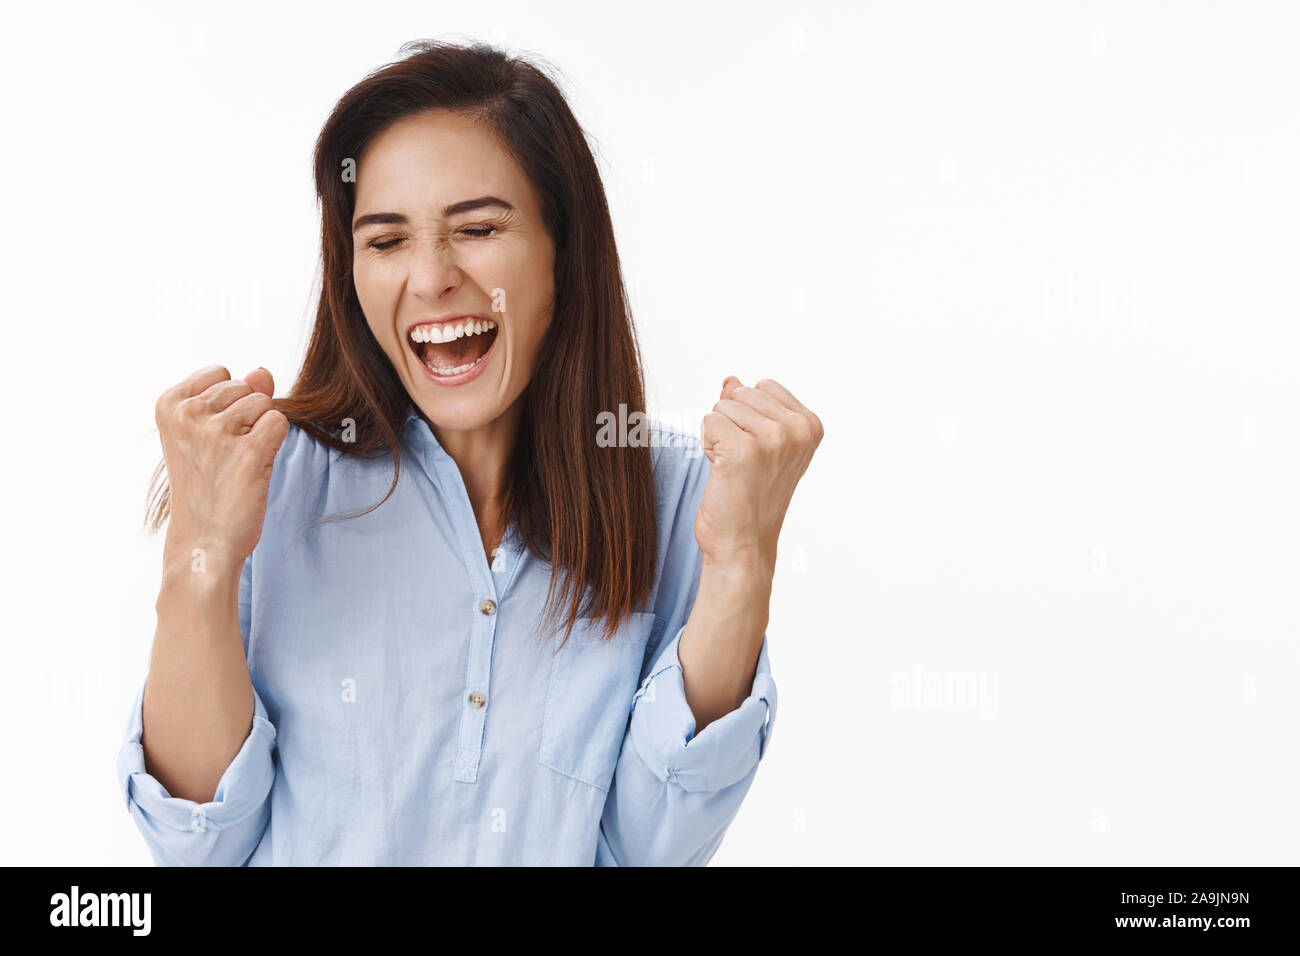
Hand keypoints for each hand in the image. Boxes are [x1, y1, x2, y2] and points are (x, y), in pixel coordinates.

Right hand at [154, 365, 289, 575]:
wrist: (204, 540)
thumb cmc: (205, 487)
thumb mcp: (205, 434)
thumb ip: (235, 396)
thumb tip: (263, 371)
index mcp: (168, 405)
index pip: (221, 373)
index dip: (228, 403)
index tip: (212, 436)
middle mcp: (188, 415)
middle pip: (246, 387)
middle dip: (246, 417)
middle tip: (226, 455)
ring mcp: (217, 432)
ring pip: (265, 403)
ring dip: (260, 431)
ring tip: (237, 462)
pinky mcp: (249, 451)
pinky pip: (279, 421)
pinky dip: (275, 442)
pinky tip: (254, 466)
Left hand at [695, 376, 822, 575]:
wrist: (742, 544)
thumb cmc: (749, 497)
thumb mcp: (760, 444)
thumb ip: (749, 407)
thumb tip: (730, 379)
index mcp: (810, 426)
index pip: (762, 386)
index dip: (749, 416)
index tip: (758, 452)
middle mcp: (797, 429)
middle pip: (741, 393)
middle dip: (732, 424)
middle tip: (743, 464)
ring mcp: (772, 438)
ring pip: (722, 406)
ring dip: (719, 437)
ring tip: (733, 469)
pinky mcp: (743, 448)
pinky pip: (708, 421)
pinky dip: (707, 446)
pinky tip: (722, 472)